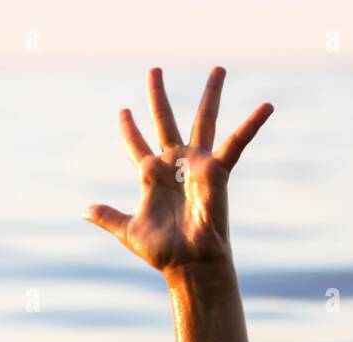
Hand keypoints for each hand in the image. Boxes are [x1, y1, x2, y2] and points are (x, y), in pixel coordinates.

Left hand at [83, 67, 273, 270]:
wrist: (190, 262)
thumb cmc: (163, 251)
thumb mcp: (129, 231)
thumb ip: (108, 217)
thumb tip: (85, 210)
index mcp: (152, 175)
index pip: (136, 144)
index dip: (128, 129)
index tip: (123, 110)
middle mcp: (175, 164)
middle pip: (164, 120)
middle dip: (157, 96)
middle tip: (154, 69)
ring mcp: (197, 164)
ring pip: (204, 119)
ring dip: (211, 93)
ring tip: (218, 67)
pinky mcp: (218, 171)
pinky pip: (237, 143)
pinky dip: (252, 125)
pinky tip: (267, 106)